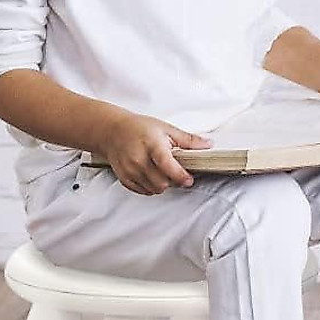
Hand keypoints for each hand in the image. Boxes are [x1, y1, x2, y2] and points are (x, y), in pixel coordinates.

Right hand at [97, 113, 212, 194]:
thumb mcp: (166, 128)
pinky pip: (143, 191)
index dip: (180, 176)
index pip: (167, 166)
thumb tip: (207, 144)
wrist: (112, 131)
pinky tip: (152, 174)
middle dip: (173, 180)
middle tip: (176, 172)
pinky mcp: (124, 178)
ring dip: (163, 184)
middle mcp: (139, 159)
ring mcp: (130, 170)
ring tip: (162, 171)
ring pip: (154, 189)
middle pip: (162, 183)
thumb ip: (188, 139)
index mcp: (151, 145)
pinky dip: (151, 186)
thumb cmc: (139, 128)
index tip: (189, 179)